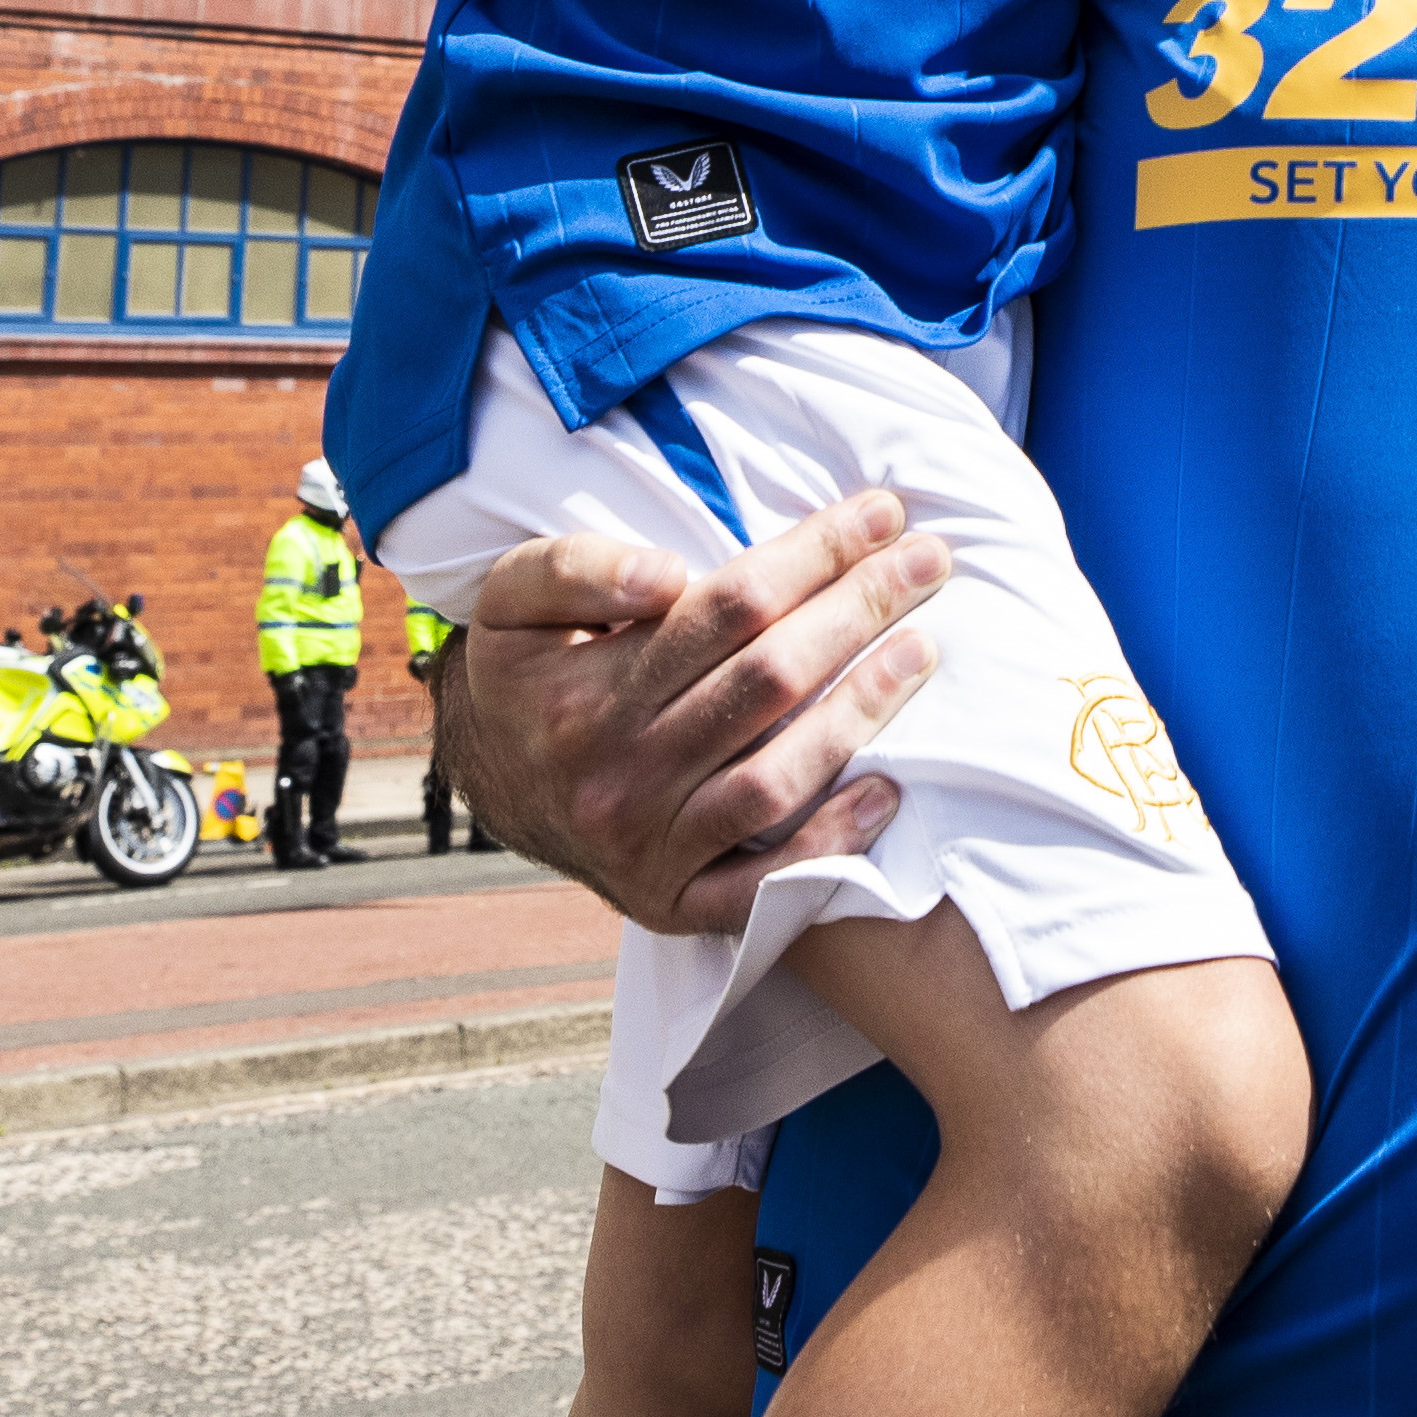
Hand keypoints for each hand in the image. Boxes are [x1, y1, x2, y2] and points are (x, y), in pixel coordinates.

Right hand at [432, 493, 950, 935]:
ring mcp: (647, 848)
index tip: (880, 514)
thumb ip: (576, 569)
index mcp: (586, 696)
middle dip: (861, 609)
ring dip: (860, 710)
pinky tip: (887, 794)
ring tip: (924, 649)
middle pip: (767, 681)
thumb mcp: (513, 595)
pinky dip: (825, 846)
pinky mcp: (671, 903)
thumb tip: (665, 576)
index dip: (814, 555)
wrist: (485, 778)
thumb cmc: (524, 669)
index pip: (728, 609)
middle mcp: (619, 776)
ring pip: (774, 778)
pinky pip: (759, 887)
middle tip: (930, 560)